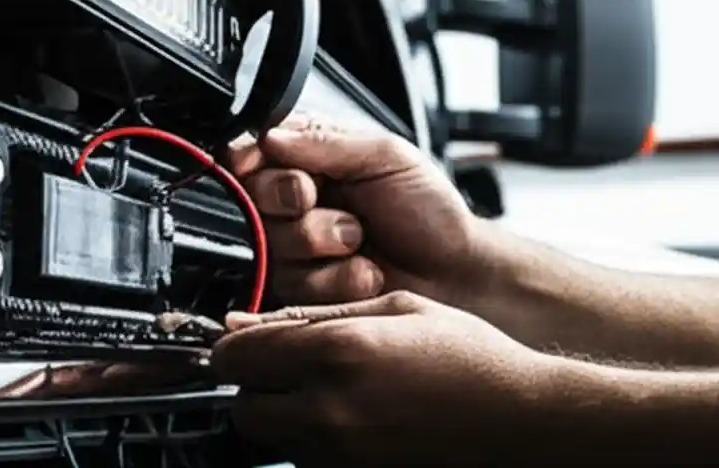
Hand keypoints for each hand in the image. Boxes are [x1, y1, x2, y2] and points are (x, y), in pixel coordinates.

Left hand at [212, 291, 552, 465]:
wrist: (528, 426)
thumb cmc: (473, 361)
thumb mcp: (396, 308)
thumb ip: (312, 315)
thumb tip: (244, 322)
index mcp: (337, 354)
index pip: (232, 358)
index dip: (237, 348)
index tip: (250, 344)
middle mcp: (331, 412)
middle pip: (243, 409)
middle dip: (257, 389)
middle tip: (292, 372)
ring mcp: (342, 457)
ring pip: (274, 441)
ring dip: (288, 418)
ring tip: (339, 397)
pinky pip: (307, 464)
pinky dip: (318, 445)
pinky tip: (358, 424)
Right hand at [227, 113, 490, 306]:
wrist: (456, 273)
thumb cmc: (428, 209)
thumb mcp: (384, 157)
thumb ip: (325, 142)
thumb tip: (269, 135)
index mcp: (307, 157)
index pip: (249, 151)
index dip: (252, 162)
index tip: (276, 171)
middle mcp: (291, 200)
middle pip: (249, 198)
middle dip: (292, 201)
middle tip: (328, 203)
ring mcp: (291, 247)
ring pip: (269, 243)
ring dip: (322, 242)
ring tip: (360, 241)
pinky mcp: (299, 290)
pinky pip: (290, 284)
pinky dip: (333, 279)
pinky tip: (362, 272)